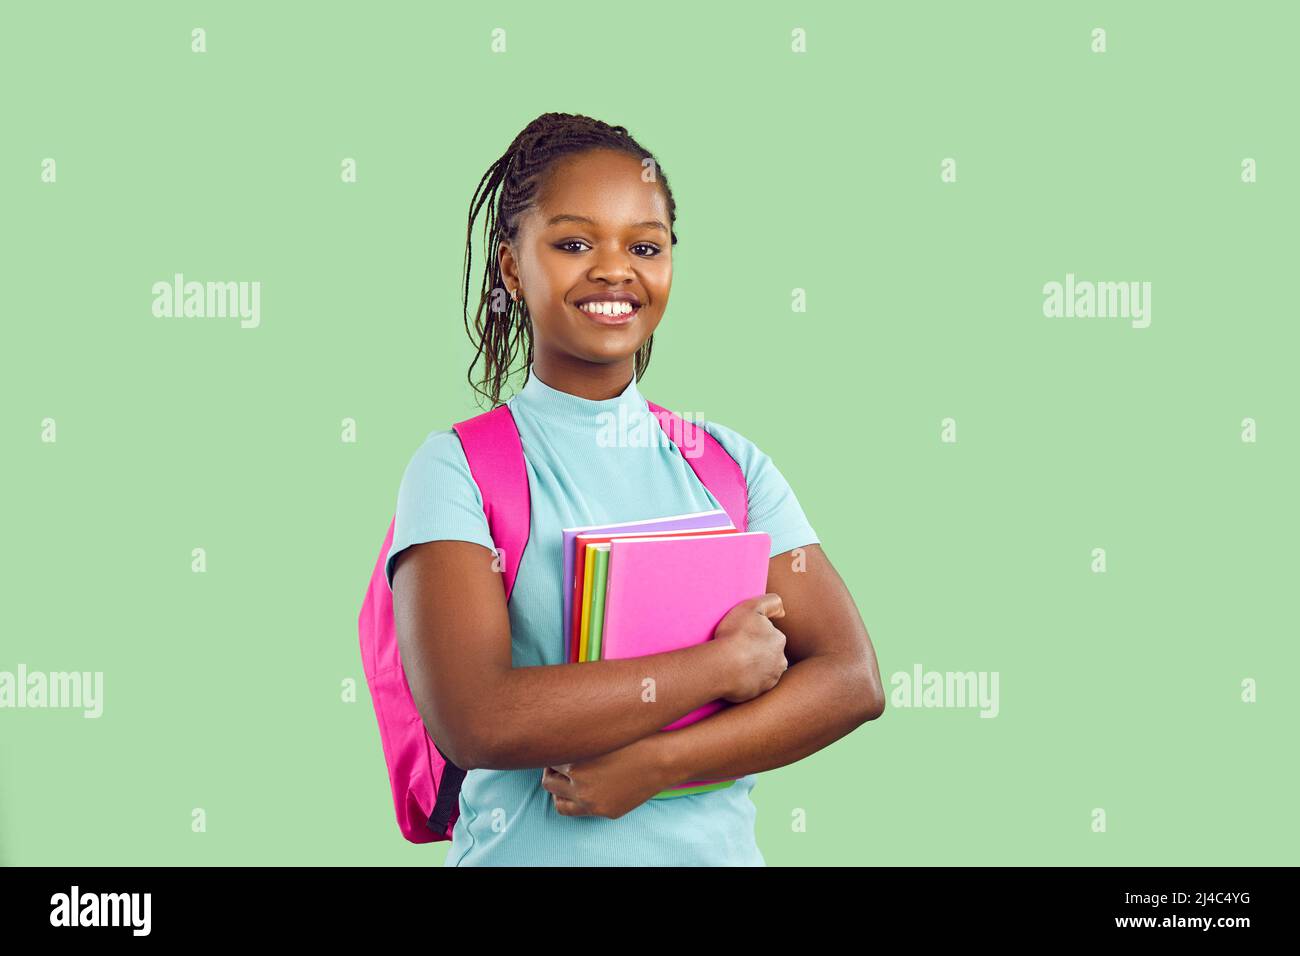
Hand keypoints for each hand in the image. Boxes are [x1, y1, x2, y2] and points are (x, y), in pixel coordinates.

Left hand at [542, 734, 675, 818]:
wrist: (663, 760)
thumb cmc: (634, 739)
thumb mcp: (601, 733)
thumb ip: (576, 739)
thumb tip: (553, 735)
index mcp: (576, 762)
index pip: (548, 759)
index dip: (552, 750)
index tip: (558, 746)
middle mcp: (580, 786)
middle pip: (548, 782)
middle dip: (552, 771)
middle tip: (561, 761)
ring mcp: (592, 803)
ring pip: (558, 802)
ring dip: (559, 790)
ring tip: (568, 778)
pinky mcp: (605, 812)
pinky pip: (579, 810)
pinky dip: (578, 799)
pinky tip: (586, 787)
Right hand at [712, 592, 787, 702]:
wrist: (724, 666)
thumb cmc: (736, 635)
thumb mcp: (753, 607)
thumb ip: (772, 602)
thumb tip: (783, 612)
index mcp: (779, 641)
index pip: (770, 636)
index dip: (756, 635)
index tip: (742, 636)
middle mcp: (780, 662)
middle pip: (769, 655)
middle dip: (758, 653)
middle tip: (738, 651)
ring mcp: (769, 680)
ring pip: (763, 672)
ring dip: (753, 669)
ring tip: (734, 665)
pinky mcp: (758, 694)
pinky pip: (753, 686)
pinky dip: (746, 682)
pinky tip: (733, 676)